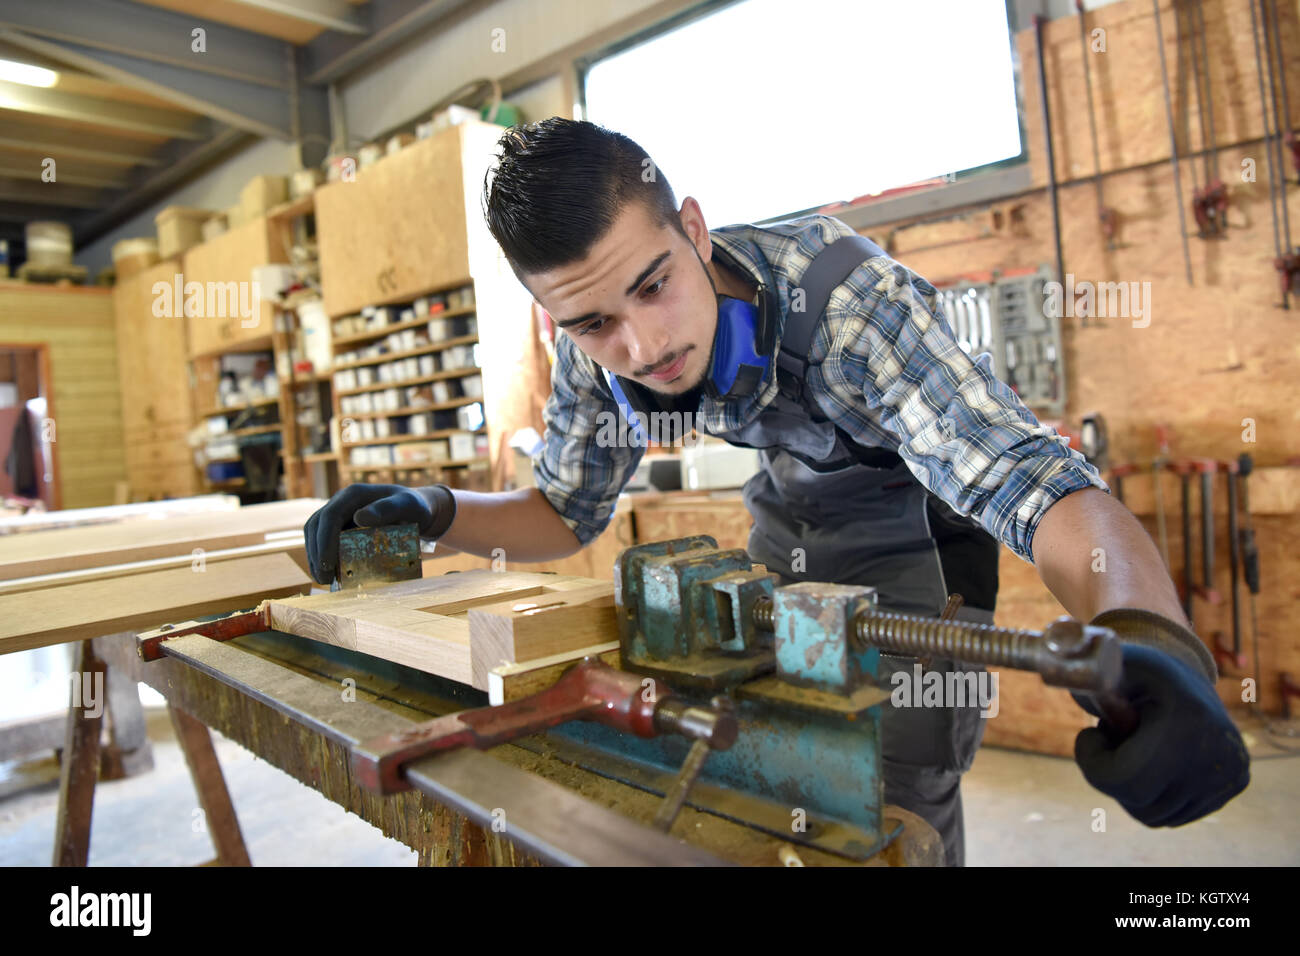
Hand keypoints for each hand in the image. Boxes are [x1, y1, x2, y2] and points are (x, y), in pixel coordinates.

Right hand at [303, 483, 454, 583]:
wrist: (417, 508)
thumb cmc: (413, 507)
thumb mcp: (407, 506)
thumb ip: (388, 509)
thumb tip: (360, 518)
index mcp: (353, 494)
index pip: (329, 516)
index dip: (324, 541)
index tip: (327, 564)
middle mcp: (341, 502)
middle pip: (316, 526)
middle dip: (316, 553)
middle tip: (324, 578)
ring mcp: (339, 514)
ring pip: (315, 534)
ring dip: (315, 557)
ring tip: (324, 579)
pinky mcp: (340, 526)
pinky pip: (324, 540)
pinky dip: (322, 557)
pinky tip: (330, 574)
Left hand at [1074, 644, 1249, 826]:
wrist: (1181, 673)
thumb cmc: (1133, 671)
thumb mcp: (1109, 663)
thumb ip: (1086, 668)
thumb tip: (1066, 664)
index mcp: (1189, 720)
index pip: (1125, 779)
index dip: (1093, 761)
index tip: (1091, 732)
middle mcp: (1220, 750)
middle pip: (1138, 803)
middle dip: (1111, 773)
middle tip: (1112, 738)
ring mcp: (1231, 771)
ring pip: (1153, 815)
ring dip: (1131, 786)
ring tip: (1135, 746)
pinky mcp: (1234, 783)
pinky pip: (1172, 815)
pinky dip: (1153, 795)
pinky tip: (1154, 760)